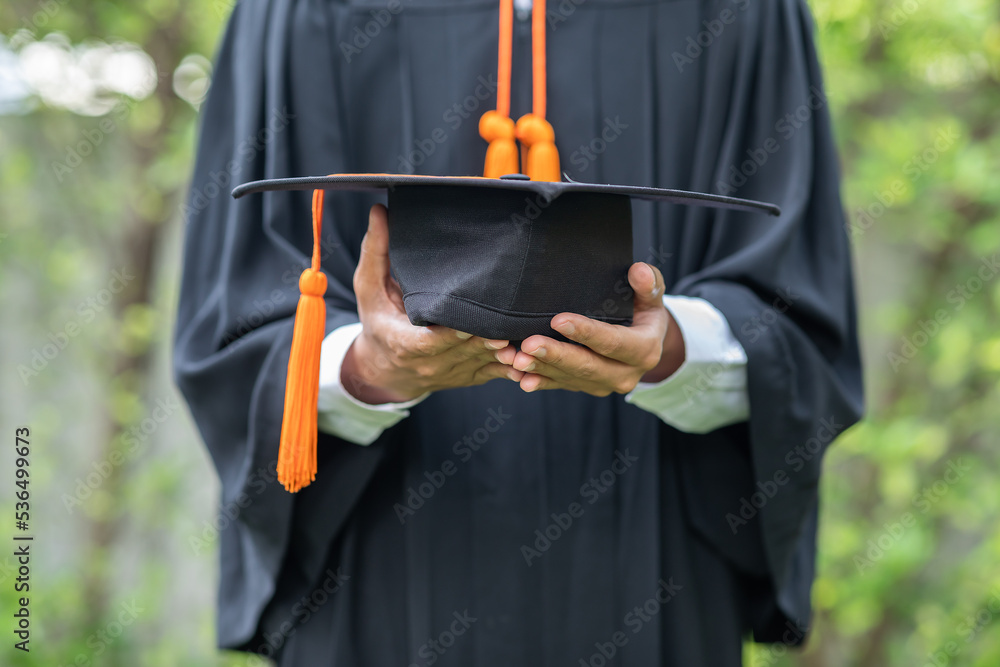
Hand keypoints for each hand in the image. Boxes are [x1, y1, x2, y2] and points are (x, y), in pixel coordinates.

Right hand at [341, 204, 523, 403]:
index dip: (451, 334)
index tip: (469, 322)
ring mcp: (450, 374)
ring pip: (482, 364)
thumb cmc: (378, 320)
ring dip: (505, 353)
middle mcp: (428, 364)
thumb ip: (376, 251)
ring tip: (526, 337)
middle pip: (462, 351)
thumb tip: (379, 211)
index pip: (429, 342)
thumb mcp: (369, 287)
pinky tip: (531, 355)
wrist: (383, 370)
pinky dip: (513, 367)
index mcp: (403, 343)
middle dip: (486, 339)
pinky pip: (494, 375)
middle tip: (509, 323)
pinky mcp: (467, 379)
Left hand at [507, 262, 684, 395]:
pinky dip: (539, 380)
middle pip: (586, 366)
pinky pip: (559, 386)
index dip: (585, 332)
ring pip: (569, 378)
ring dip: (541, 368)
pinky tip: (519, 376)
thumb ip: (648, 284)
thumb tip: (637, 270)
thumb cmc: (644, 313)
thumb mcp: (652, 298)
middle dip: (556, 355)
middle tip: (528, 344)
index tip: (557, 320)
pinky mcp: (585, 388)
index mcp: (644, 350)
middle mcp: (625, 374)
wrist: (645, 345)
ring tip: (515, 358)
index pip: (612, 342)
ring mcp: (603, 385)